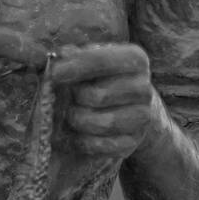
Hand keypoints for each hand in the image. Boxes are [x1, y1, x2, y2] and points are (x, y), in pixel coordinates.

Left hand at [52, 42, 159, 159]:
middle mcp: (143, 87)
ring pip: (102, 123)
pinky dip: (84, 141)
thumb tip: (61, 54)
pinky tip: (77, 134)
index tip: (55, 73)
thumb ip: (73, 56)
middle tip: (66, 98)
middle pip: (99, 95)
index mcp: (134, 59)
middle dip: (75, 98)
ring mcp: (143, 116)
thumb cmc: (101, 78)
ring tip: (71, 115)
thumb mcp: (90, 60)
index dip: (76, 67)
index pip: (102, 60)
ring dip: (78, 121)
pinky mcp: (134, 141)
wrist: (126, 107)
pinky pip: (103, 145)